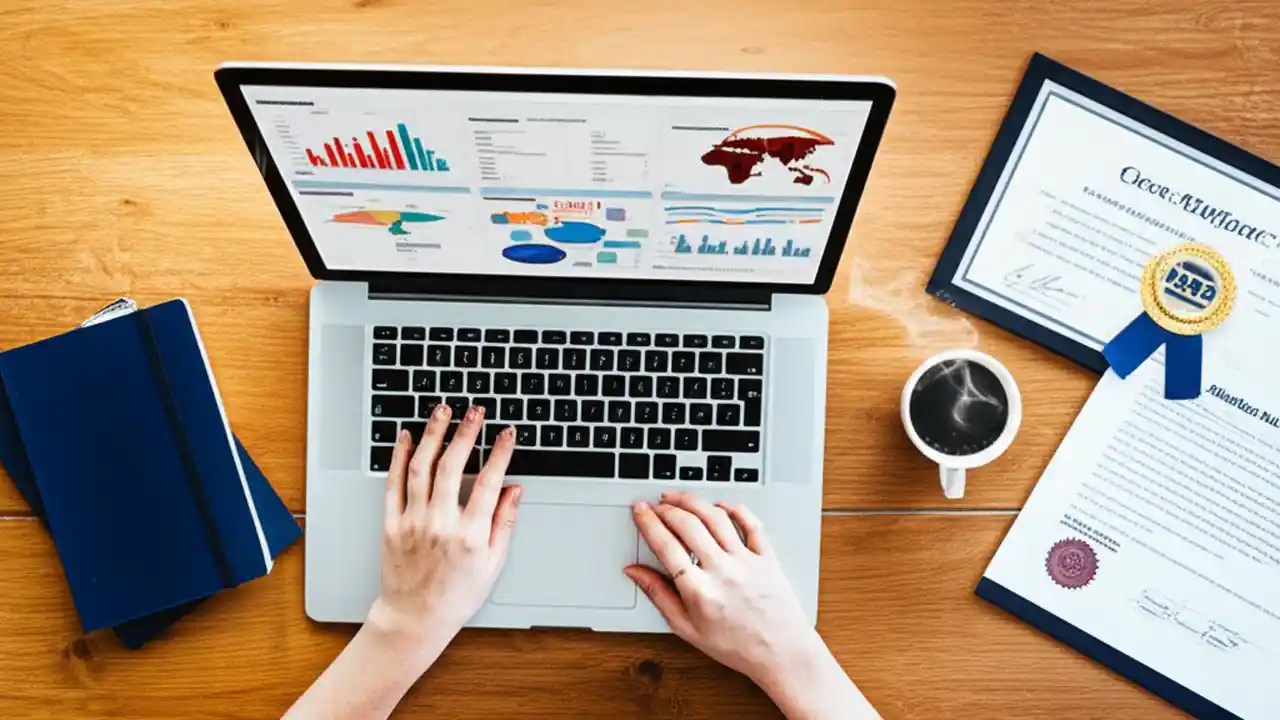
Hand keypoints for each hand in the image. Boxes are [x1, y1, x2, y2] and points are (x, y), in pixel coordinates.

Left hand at [367, 403, 521, 668]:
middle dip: (466, 432)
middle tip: (475, 411)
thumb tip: (515, 490)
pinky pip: (393, 483)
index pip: (488, 481)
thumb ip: (504, 523)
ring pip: (421, 467)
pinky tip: (407, 437)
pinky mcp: (390, 524)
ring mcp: (412, 522)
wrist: (414, 618)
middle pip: (452, 465)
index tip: (506, 433)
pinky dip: (399, 456)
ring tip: (442, 412)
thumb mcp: (492, 564)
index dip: (500, 452)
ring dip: (433, 434)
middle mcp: (440, 524)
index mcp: (470, 535)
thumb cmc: (455, 595)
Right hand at [625, 492, 876, 718]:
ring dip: (692, 501)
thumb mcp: (687, 629)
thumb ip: (658, 595)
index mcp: (699, 590)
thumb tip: (634, 572)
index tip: (640, 511)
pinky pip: (751, 523)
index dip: (648, 523)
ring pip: (715, 517)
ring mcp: (747, 561)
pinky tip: (720, 505)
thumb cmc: (736, 646)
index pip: (665, 545)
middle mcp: (722, 570)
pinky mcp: (767, 557)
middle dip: (666, 508)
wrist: (782, 653)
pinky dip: (734, 508)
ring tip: (677, 497)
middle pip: (688, 524)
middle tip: (654, 503)